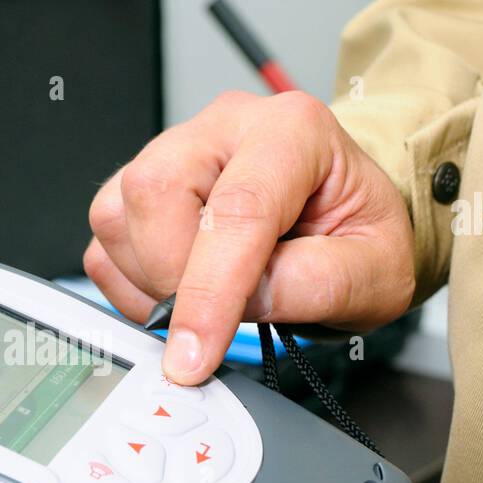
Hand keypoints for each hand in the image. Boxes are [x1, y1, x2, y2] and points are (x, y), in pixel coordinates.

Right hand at [84, 90, 416, 383]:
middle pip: (154, 191)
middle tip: (217, 316)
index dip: (209, 291)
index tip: (195, 355)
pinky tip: (182, 291)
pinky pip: (105, 243)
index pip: (236, 209)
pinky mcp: (139, 187)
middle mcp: (225, 128)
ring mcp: (174, 152)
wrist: (344, 217)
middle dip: (171, 275)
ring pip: (115, 216)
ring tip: (209, 299)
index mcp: (293, 131)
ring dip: (150, 282)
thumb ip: (314, 286)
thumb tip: (240, 305)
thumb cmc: (359, 232)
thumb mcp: (376, 272)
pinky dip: (133, 285)